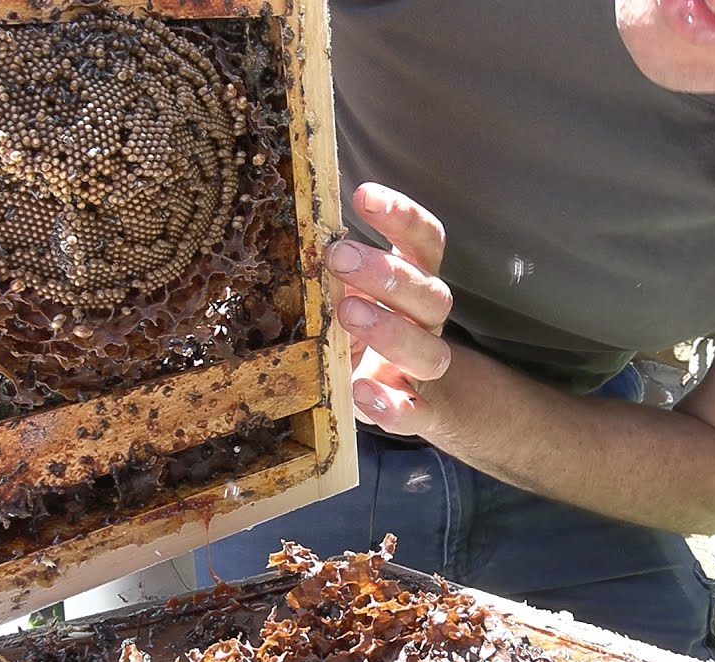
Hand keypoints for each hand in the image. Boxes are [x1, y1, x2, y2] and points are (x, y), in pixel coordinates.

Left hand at [327, 183, 453, 436]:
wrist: (388, 396)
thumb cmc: (355, 332)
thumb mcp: (342, 294)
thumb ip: (329, 271)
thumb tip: (284, 231)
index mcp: (415, 283)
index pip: (426, 241)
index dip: (403, 216)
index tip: (364, 194)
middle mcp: (427, 322)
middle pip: (429, 293)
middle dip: (386, 272)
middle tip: (339, 256)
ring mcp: (422, 369)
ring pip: (430, 352)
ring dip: (391, 331)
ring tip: (348, 314)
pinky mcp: (413, 412)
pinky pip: (414, 413)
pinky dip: (392, 406)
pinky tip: (363, 392)